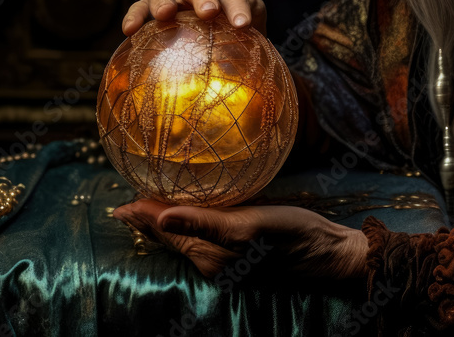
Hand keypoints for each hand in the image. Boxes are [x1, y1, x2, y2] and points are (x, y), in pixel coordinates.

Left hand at [112, 200, 368, 281]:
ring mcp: (224, 260)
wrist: (330, 254)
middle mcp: (210, 262)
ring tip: (152, 195)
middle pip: (171, 235)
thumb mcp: (249, 227)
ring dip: (167, 217)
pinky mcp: (239, 253)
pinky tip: (194, 206)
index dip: (142, 212)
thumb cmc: (293, 237)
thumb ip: (204, 223)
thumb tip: (160, 217)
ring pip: (186, 236)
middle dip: (150, 215)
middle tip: (131, 191)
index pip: (163, 230)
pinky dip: (190, 220)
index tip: (123, 194)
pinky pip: (204, 236)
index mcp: (206, 256)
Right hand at [122, 0, 266, 35]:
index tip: (243, 25)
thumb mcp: (250, 32)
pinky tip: (129, 30)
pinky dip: (135, 15)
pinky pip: (140, 8)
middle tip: (209, 12)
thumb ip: (257, 40)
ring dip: (165, 1)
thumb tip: (265, 74)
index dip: (238, 6)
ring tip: (165, 14)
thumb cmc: (233, 33)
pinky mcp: (151, 6)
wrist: (210, 34)